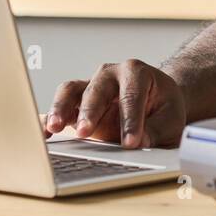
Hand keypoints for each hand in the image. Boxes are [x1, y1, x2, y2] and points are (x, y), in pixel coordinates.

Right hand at [44, 60, 186, 147]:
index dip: (130, 120)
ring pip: (71, 90)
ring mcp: (90, 86)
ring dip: (61, 108)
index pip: (131, 95)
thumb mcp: (170, 118)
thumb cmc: (163, 106)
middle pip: (96, 89)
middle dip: (90, 111)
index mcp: (136, 72)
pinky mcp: (77, 102)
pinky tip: (44, 132)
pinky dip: (50, 116)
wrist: (155, 100)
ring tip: (55, 127)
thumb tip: (140, 143)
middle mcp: (110, 74)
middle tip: (85, 132)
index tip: (130, 142)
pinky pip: (61, 105)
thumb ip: (156, 129)